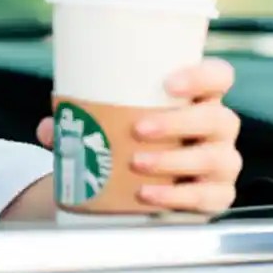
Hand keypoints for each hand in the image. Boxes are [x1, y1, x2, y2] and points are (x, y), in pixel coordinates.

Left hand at [36, 58, 241, 214]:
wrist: (144, 185)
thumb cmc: (134, 141)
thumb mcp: (112, 125)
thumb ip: (81, 122)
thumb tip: (50, 128)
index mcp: (199, 98)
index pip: (219, 76)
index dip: (203, 75)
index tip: (168, 83)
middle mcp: (218, 128)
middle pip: (219, 118)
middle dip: (179, 122)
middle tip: (139, 128)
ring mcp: (222, 163)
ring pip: (217, 158)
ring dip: (174, 160)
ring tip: (137, 163)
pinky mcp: (218, 196)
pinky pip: (209, 197)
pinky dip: (177, 196)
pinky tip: (149, 194)